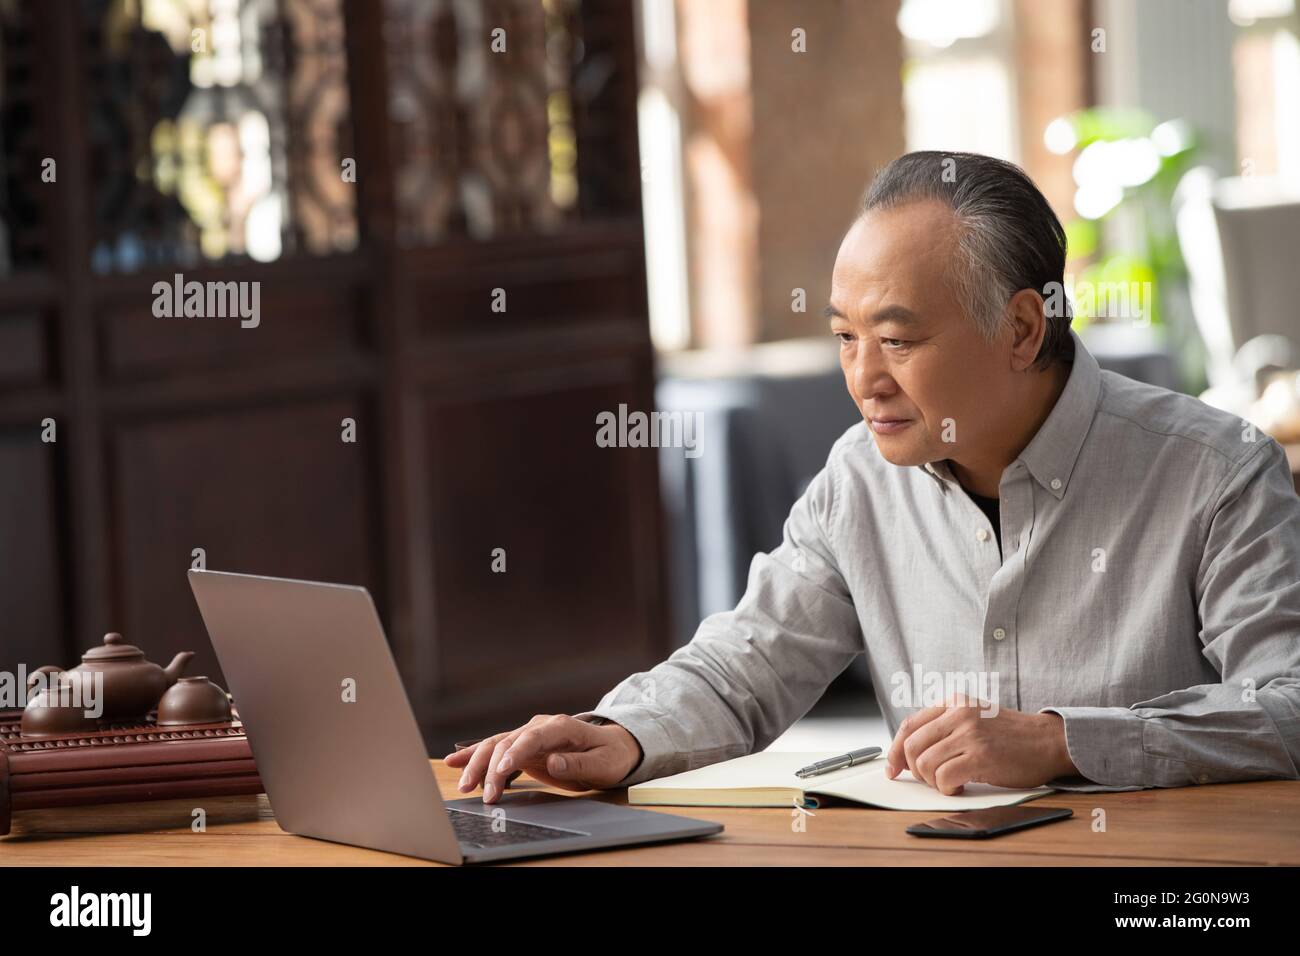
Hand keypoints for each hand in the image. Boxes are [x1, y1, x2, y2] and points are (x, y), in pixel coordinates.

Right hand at [443, 714, 642, 803]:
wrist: (612, 747)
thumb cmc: (610, 755)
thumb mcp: (603, 764)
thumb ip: (578, 763)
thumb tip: (553, 762)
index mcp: (562, 726)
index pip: (534, 737)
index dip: (516, 752)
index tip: (502, 770)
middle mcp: (540, 727)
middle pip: (508, 742)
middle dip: (492, 767)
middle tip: (481, 793)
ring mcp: (529, 735)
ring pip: (496, 745)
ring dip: (478, 764)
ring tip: (463, 785)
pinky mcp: (522, 747)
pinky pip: (495, 749)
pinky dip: (474, 755)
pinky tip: (454, 761)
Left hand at [884, 694, 1076, 793]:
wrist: (1049, 741)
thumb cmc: (1010, 736)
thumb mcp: (973, 719)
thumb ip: (943, 729)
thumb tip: (906, 754)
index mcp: (953, 701)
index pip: (909, 725)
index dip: (894, 751)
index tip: (892, 769)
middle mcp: (958, 713)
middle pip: (912, 746)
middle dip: (914, 770)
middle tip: (930, 780)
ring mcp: (970, 732)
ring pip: (925, 763)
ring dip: (933, 781)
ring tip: (950, 782)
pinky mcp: (981, 755)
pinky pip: (944, 777)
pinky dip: (947, 788)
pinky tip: (961, 787)